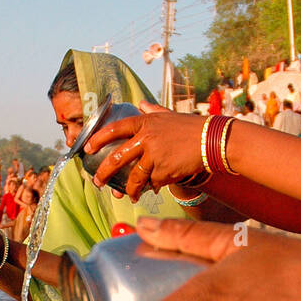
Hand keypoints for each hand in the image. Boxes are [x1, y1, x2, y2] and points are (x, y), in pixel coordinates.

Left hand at [82, 101, 205, 201]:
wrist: (213, 140)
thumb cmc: (192, 127)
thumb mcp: (169, 115)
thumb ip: (153, 111)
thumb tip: (141, 104)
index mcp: (145, 122)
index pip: (115, 129)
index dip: (98, 139)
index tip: (87, 148)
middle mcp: (147, 138)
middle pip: (117, 157)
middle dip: (104, 173)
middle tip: (98, 183)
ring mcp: (155, 156)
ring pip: (134, 177)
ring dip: (129, 189)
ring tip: (127, 196)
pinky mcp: (164, 171)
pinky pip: (153, 184)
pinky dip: (152, 188)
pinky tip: (153, 190)